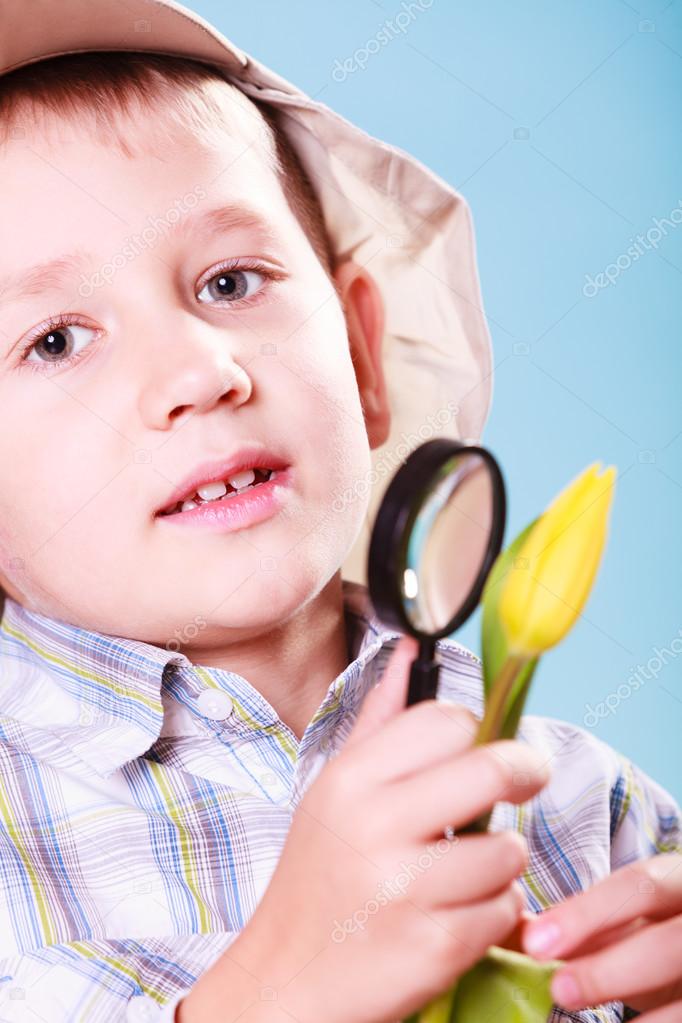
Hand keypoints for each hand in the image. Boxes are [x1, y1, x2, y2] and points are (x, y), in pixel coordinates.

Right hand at [179, 634, 549, 1022]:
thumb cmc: (318, 875)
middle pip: (492, 769)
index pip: (446, 720)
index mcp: (351, 779)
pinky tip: (456, 914)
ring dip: (502, 860)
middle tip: (524, 783)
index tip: (483, 746)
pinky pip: (505, 910)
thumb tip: (410, 651)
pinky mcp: (433, 948)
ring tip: (467, 869)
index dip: (478, 730)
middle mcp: (374, 826)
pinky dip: (493, 914)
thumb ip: (378, 719)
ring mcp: (404, 889)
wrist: (285, 981)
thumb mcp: (333, 791)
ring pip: (509, 848)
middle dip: (524, 773)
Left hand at [521, 852, 681, 1020]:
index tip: (536, 942)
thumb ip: (591, 924)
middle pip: (667, 942)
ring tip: (576, 1013)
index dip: (587, 914)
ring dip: (633, 1008)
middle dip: (609, 969)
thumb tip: (528, 937)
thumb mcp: (634, 920)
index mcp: (681, 879)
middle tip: (559, 989)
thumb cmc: (662, 930)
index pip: (638, 886)